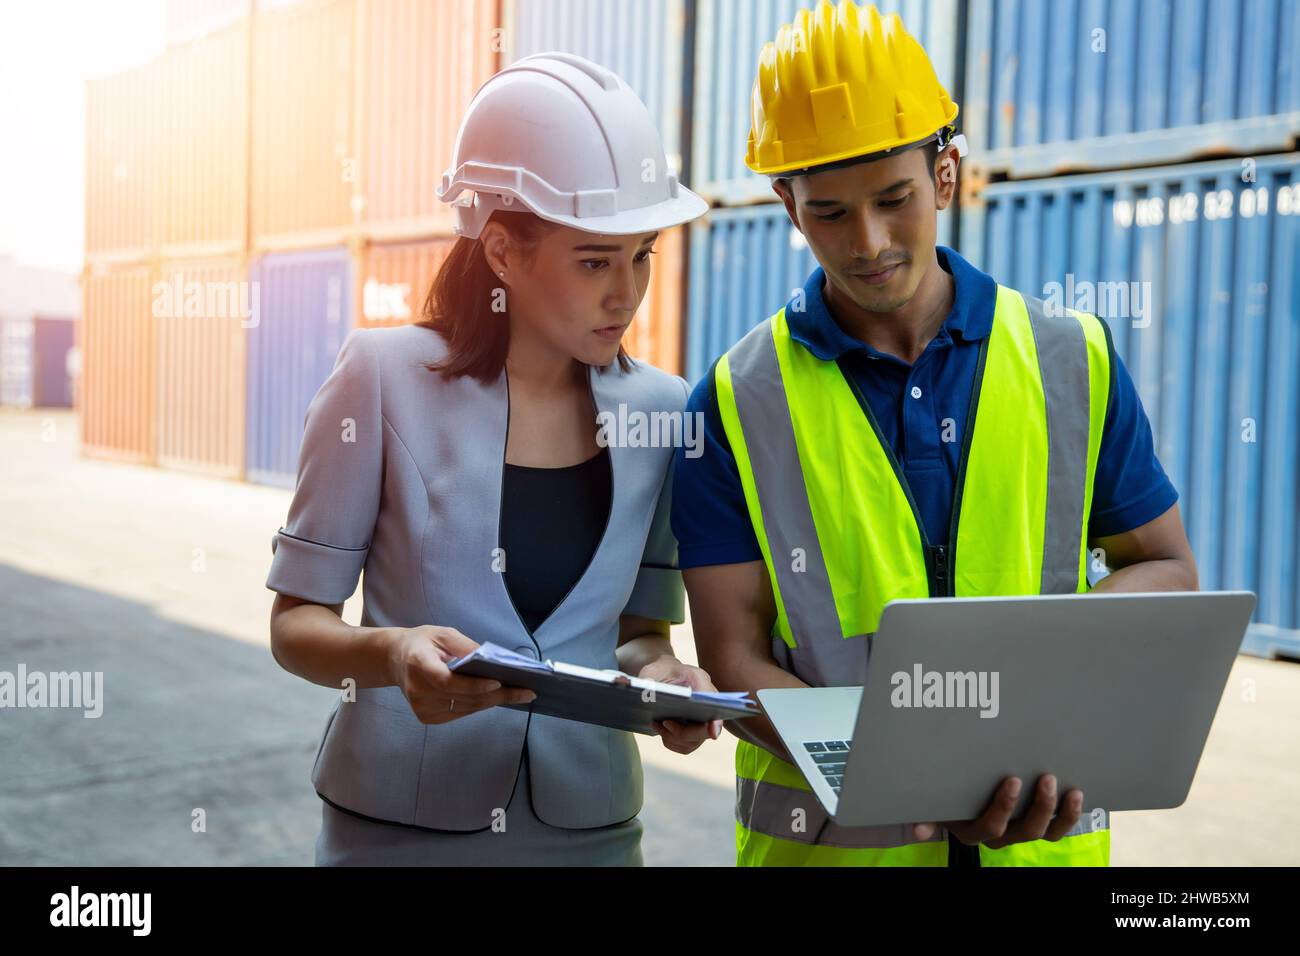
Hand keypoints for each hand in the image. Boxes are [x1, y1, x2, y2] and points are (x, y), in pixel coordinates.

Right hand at [385, 625, 535, 724]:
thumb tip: (493, 661)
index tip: (498, 682)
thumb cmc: (423, 643)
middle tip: (526, 691)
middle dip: (498, 695)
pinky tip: (498, 697)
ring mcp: (421, 708)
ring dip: (493, 701)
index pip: (447, 681)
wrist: (396, 659)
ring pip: (466, 708)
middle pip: (463, 698)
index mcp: (419, 664)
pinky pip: (460, 712)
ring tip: (520, 694)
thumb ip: (466, 647)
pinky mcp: (426, 717)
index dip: (473, 685)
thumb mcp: (443, 634)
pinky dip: (479, 704)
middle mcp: (417, 690)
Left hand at [639, 656, 723, 753]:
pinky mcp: (695, 732)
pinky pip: (685, 746)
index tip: (712, 732)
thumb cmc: (657, 671)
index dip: (715, 720)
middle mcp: (708, 703)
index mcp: (701, 681)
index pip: (715, 703)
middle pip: (704, 730)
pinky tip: (660, 729)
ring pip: (693, 741)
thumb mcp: (651, 671)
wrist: (662, 674)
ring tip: (656, 723)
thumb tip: (646, 694)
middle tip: (664, 723)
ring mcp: (704, 719)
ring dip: (673, 738)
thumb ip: (648, 681)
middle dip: (682, 732)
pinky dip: (671, 742)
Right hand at [911, 774, 1083, 848]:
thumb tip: (919, 830)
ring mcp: (1020, 831)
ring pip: (1046, 833)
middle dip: (1040, 806)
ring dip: (1061, 814)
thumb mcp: (933, 805)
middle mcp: (1000, 835)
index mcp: (973, 831)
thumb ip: (926, 816)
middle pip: (1026, 830)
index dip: (1004, 807)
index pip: (992, 826)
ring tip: (1071, 790)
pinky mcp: (1036, 824)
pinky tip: (1078, 794)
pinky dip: (1070, 814)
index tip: (1013, 780)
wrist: (956, 802)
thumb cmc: (945, 797)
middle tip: (1046, 778)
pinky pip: (1057, 828)